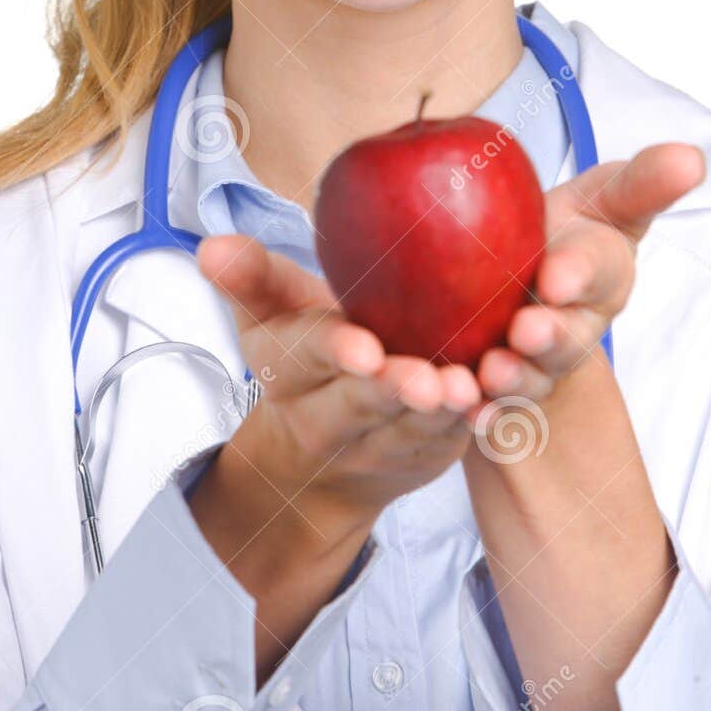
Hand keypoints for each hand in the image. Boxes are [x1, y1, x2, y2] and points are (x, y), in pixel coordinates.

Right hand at [194, 232, 483, 530]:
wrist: (319, 464)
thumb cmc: (302, 362)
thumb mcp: (267, 318)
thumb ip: (249, 278)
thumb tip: (212, 246)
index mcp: (288, 373)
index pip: (305, 356)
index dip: (332, 351)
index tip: (364, 348)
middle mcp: (330, 418)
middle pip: (362, 402)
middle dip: (394, 390)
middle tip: (429, 377)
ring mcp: (382, 444)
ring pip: (412, 430)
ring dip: (442, 413)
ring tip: (470, 389)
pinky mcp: (427, 456)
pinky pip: (452, 443)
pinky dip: (474, 425)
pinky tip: (498, 402)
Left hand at [471, 142, 705, 410]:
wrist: (517, 278)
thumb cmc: (568, 232)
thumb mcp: (604, 196)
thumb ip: (644, 181)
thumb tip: (694, 158)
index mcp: (605, 273)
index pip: (600, 270)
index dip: (580, 274)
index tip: (555, 276)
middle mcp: (578, 325)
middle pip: (568, 337)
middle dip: (550, 336)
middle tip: (525, 331)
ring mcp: (540, 362)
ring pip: (531, 378)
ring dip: (514, 379)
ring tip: (490, 375)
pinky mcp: (503, 391)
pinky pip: (494, 409)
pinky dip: (483, 413)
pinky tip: (466, 409)